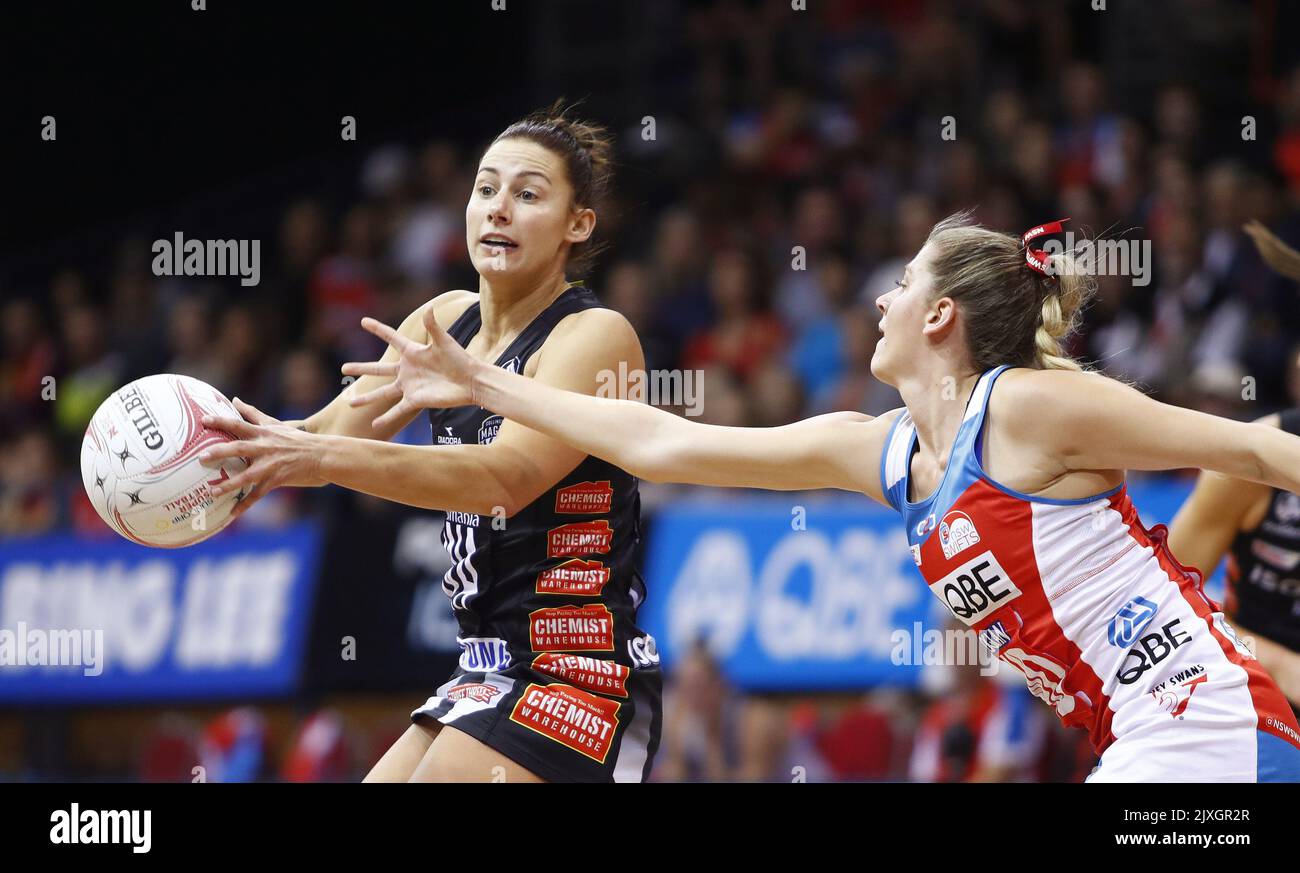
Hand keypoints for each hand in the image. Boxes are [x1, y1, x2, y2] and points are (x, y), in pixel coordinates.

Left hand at [198, 397, 325, 520]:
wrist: (320, 454)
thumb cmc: (296, 438)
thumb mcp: (274, 423)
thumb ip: (252, 413)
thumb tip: (235, 399)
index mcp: (262, 433)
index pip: (238, 425)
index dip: (220, 421)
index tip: (203, 421)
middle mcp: (265, 448)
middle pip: (239, 449)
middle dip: (220, 452)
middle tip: (202, 457)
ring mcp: (271, 465)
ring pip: (247, 476)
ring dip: (229, 484)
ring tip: (212, 491)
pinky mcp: (277, 479)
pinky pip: (258, 494)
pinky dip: (246, 504)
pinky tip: (233, 513)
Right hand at [340, 307, 480, 429]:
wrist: (471, 381)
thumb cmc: (460, 359)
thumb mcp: (444, 341)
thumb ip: (433, 326)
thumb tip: (429, 308)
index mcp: (412, 352)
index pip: (391, 337)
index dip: (378, 329)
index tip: (363, 321)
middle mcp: (407, 370)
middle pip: (378, 369)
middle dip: (361, 369)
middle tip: (343, 368)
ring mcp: (410, 386)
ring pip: (382, 393)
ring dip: (366, 398)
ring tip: (350, 403)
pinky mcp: (415, 400)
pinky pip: (397, 409)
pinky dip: (386, 417)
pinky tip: (374, 424)